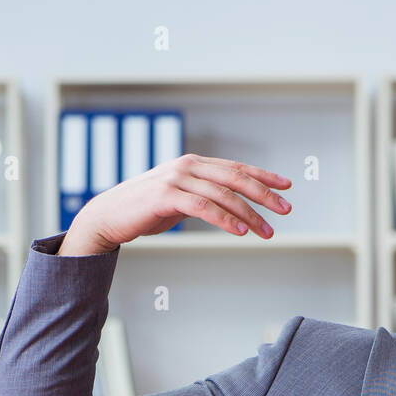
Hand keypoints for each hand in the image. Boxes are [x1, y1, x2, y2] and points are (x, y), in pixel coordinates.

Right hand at [58, 154, 291, 255]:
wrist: (109, 216)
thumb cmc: (145, 210)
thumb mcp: (179, 199)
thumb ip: (202, 196)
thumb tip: (228, 206)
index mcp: (194, 165)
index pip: (236, 168)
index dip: (263, 176)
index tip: (286, 185)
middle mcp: (188, 166)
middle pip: (236, 178)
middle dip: (265, 194)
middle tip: (286, 209)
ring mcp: (176, 179)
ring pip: (223, 195)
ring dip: (249, 214)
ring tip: (266, 231)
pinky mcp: (166, 196)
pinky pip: (203, 207)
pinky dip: (224, 219)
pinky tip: (240, 231)